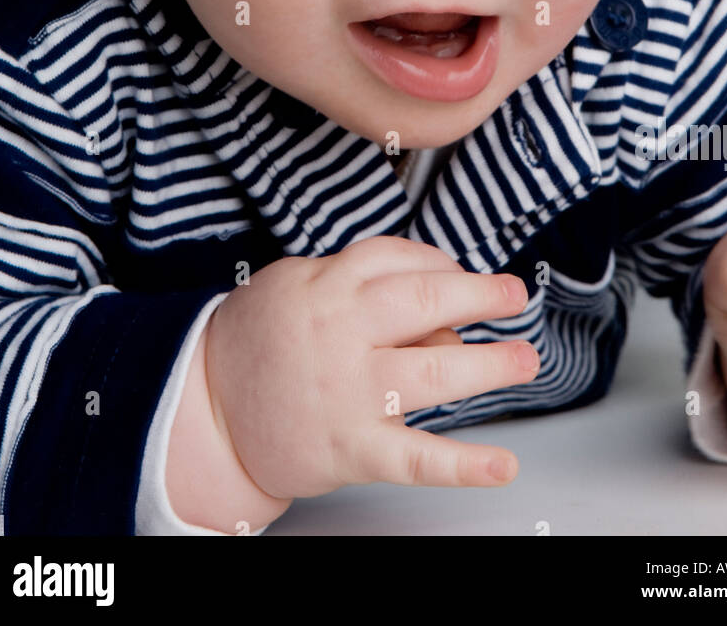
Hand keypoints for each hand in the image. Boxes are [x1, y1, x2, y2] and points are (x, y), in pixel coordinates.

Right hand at [205, 235, 538, 500]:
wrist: (202, 409)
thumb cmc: (254, 342)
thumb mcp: (295, 283)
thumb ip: (355, 281)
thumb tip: (428, 299)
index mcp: (327, 285)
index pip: (399, 260)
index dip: (442, 264)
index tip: (463, 274)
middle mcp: (342, 333)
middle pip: (426, 303)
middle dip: (480, 296)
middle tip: (511, 295)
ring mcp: (350, 393)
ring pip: (434, 375)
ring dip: (490, 367)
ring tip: (524, 360)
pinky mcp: (352, 448)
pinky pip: (417, 457)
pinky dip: (465, 465)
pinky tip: (502, 464)